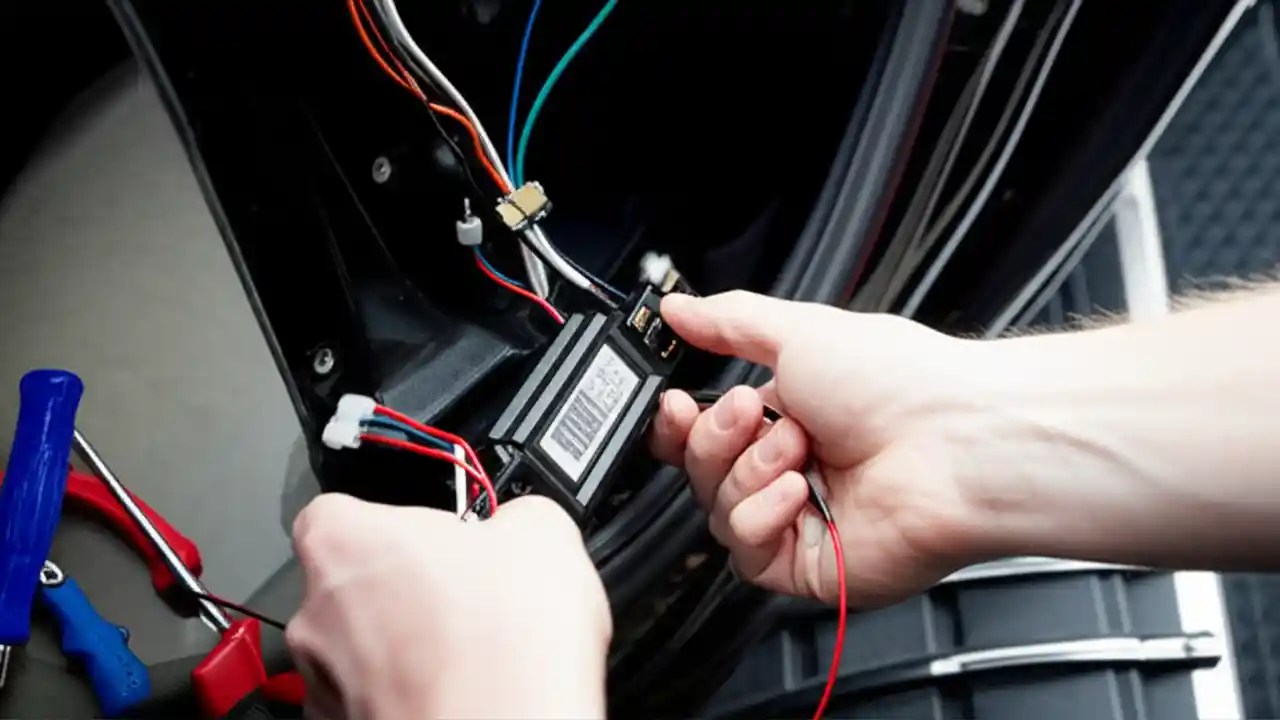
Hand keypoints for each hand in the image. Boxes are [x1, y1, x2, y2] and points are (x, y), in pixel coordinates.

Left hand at [287, 495, 610, 719]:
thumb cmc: (503, 646)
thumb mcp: (542, 531)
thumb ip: (512, 515)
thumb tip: (521, 525)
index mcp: (341, 542)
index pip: (341, 511)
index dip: (398, 522)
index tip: (448, 538)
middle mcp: (315, 614)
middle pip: (356, 584)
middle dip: (410, 589)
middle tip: (473, 600)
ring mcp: (325, 682)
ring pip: (364, 649)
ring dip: (411, 648)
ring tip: (479, 657)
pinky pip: (377, 700)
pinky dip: (414, 696)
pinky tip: (467, 695)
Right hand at [651, 291, 1003, 608]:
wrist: (957, 442)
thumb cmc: (904, 384)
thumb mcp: (801, 331)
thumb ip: (730, 322)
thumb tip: (680, 309)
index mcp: (789, 415)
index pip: (704, 432)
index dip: (680, 424)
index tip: (673, 404)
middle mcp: (794, 468)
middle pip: (703, 472)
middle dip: (715, 439)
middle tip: (748, 412)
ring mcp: (803, 519)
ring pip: (720, 511)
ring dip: (747, 474)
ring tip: (796, 449)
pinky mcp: (810, 566)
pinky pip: (748, 553)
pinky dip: (761, 518)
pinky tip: (797, 492)